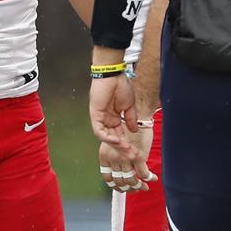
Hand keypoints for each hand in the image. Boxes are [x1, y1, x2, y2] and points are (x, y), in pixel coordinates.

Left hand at [89, 72, 149, 190]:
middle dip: (122, 148)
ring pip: (106, 137)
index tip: (136, 151)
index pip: (120, 135)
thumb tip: (134, 131)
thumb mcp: (129, 106)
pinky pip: (99, 131)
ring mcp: (100, 119)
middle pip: (113, 139)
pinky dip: (107, 137)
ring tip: (126, 148)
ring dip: (116, 144)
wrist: (113, 75)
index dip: (127, 144)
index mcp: (114, 119)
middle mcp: (106, 121)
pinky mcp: (95, 115)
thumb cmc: (121, 86)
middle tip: (132, 155)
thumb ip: (131, 119)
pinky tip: (117, 141)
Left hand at [98, 116, 155, 193]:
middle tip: (136, 190)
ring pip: (131, 179)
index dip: (114, 186)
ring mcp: (125, 157)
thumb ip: (117, 153)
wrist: (136, 110)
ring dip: (138, 186)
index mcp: (105, 154)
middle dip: (128, 189)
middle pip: (119, 181)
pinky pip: (143, 172)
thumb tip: (121, 168)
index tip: (121, 189)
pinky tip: (153, 178)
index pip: (107, 177)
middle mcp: (113, 157)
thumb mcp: (116, 140)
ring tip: (144, 187)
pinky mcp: (137, 155)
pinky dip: (149, 177)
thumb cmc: (127, 124)